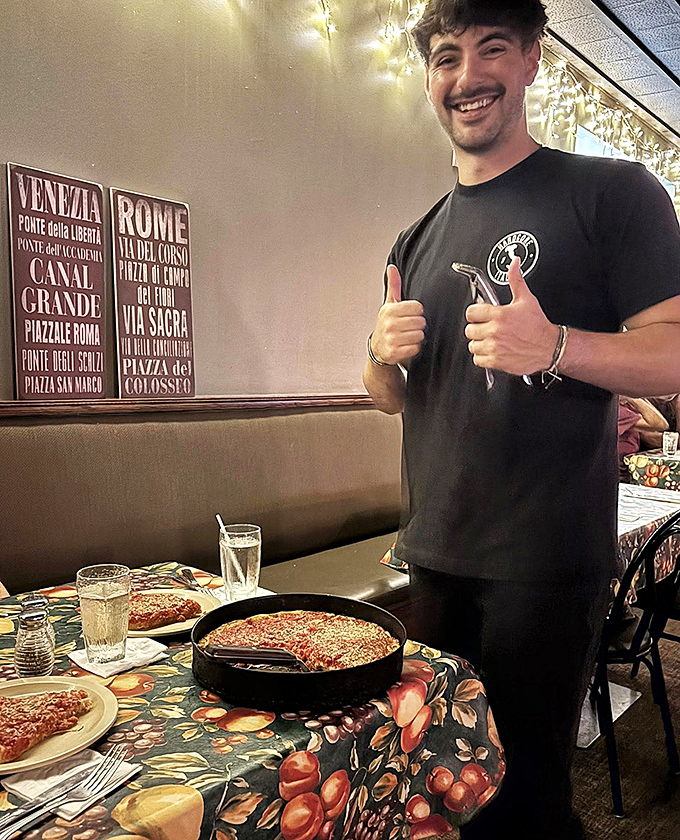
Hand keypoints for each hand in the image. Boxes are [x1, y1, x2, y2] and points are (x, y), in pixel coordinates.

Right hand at [370, 265, 425, 364]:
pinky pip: (416, 348)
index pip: (418, 307)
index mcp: (389, 310)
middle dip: (418, 325)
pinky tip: (406, 345)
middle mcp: (389, 324)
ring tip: (407, 335)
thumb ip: (394, 285)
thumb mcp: (389, 304)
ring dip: (416, 337)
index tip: (409, 315)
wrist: (378, 347)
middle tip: (409, 326)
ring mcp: (392, 339)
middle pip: (421, 321)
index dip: (416, 312)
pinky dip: (414, 348)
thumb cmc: (386, 324)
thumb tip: (392, 267)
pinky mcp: (395, 352)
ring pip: (420, 335)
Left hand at [464, 258, 558, 375]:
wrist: (550, 347)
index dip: (475, 314)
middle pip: (469, 330)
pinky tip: (492, 351)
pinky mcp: (496, 361)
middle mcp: (495, 331)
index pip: (471, 312)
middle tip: (486, 329)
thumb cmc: (538, 326)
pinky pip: (477, 360)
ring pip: (472, 345)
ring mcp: (494, 347)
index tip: (480, 316)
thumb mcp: (526, 299)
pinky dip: (482, 357)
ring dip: (479, 344)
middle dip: (477, 329)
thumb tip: (514, 263)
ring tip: (490, 341)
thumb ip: (515, 280)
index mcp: (499, 314)